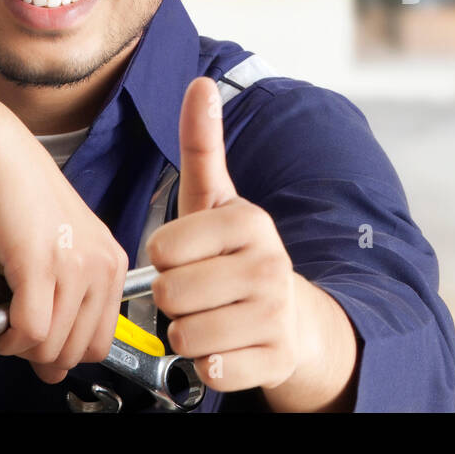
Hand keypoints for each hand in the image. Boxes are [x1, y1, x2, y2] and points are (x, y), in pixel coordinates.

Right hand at [0, 110, 126, 384]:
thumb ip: (66, 294)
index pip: (101, 342)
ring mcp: (75, 264)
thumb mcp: (60, 248)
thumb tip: (50, 351)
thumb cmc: (19, 197)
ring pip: (51, 346)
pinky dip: (5, 337)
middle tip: (11, 333)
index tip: (36, 342)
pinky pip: (28, 330)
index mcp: (111, 262)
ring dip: (17, 346)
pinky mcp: (40, 263)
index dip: (63, 353)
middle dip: (38, 355)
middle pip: (78, 352)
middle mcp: (102, 264)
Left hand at [146, 77, 302, 392]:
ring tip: (213, 316)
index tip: (189, 256)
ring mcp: (274, 314)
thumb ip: (203, 144)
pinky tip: (228, 346)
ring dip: (188, 333)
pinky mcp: (273, 359)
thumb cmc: (239, 256)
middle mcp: (269, 264)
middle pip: (169, 294)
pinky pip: (210, 370)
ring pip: (184, 335)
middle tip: (201, 291)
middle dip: (174, 299)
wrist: (293, 318)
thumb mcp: (218, 200)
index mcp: (250, 222)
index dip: (164, 258)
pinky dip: (210, 365)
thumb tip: (200, 83)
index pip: (162, 248)